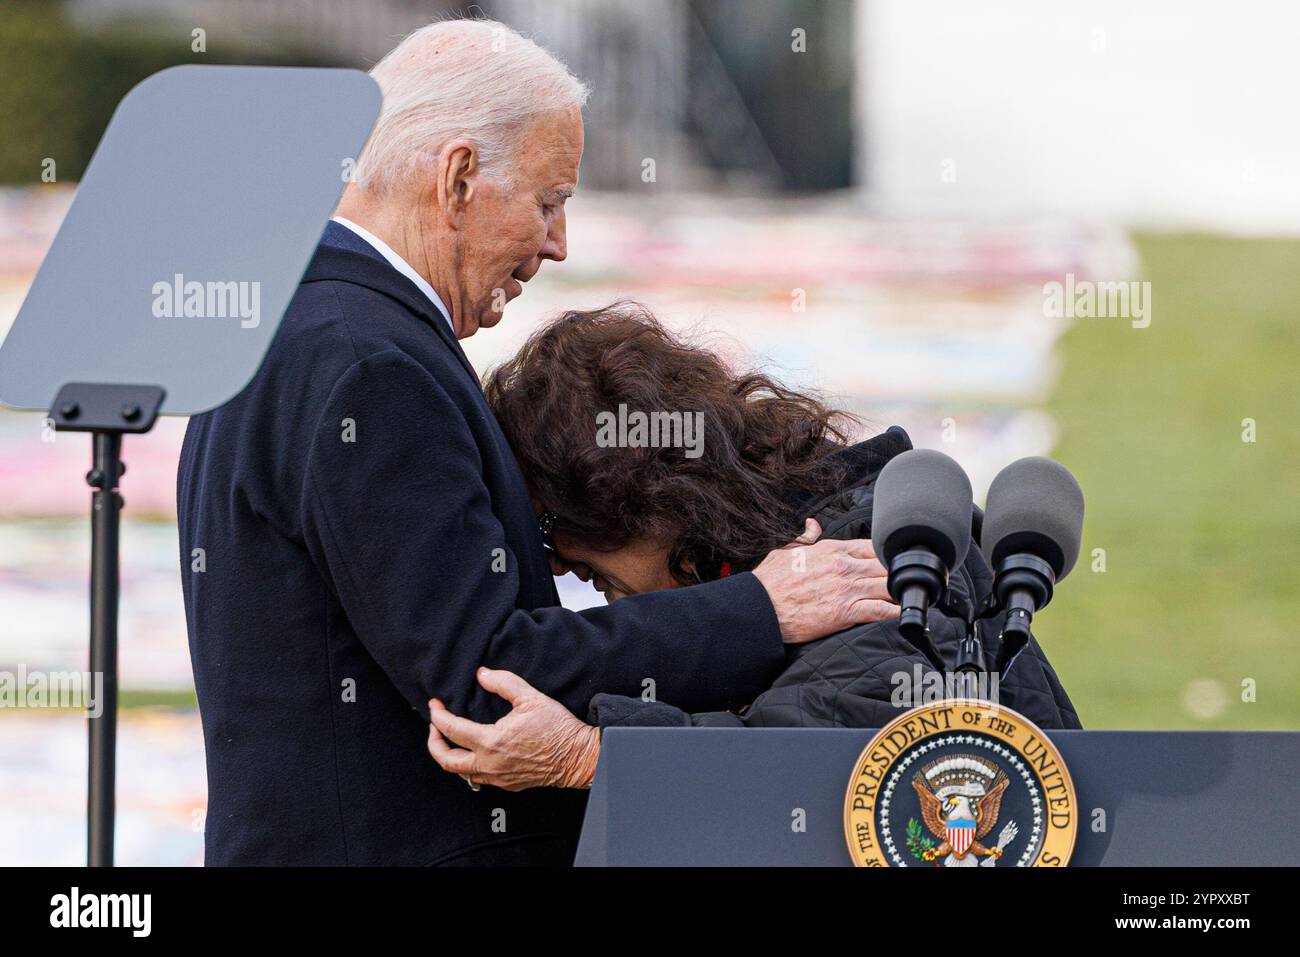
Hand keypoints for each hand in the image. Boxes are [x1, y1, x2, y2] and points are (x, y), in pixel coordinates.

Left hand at [426, 667, 599, 790]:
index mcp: (491, 741)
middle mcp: (490, 764)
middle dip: (433, 742)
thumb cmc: (557, 728)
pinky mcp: (508, 785)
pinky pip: (479, 778)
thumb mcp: (530, 697)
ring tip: (450, 740)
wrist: (578, 757)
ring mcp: (498, 777)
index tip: (435, 705)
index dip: (438, 716)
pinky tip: (474, 753)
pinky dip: (468, 765)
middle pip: (446, 760)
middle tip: (434, 727)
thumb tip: (482, 674)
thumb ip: (503, 682)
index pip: (451, 730)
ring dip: (450, 756)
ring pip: (461, 773)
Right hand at [752, 518, 897, 644]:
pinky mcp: (846, 612)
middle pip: (885, 564)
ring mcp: (847, 589)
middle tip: (910, 578)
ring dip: (901, 590)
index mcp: (831, 550)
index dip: (886, 551)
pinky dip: (895, 612)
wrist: (761, 608)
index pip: (870, 545)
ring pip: (888, 585)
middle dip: (898, 571)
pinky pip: (880, 610)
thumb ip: (805, 537)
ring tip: (911, 594)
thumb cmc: (770, 582)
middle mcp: (843, 567)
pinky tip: (904, 612)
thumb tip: (812, 524)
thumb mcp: (786, 551)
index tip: (894, 559)